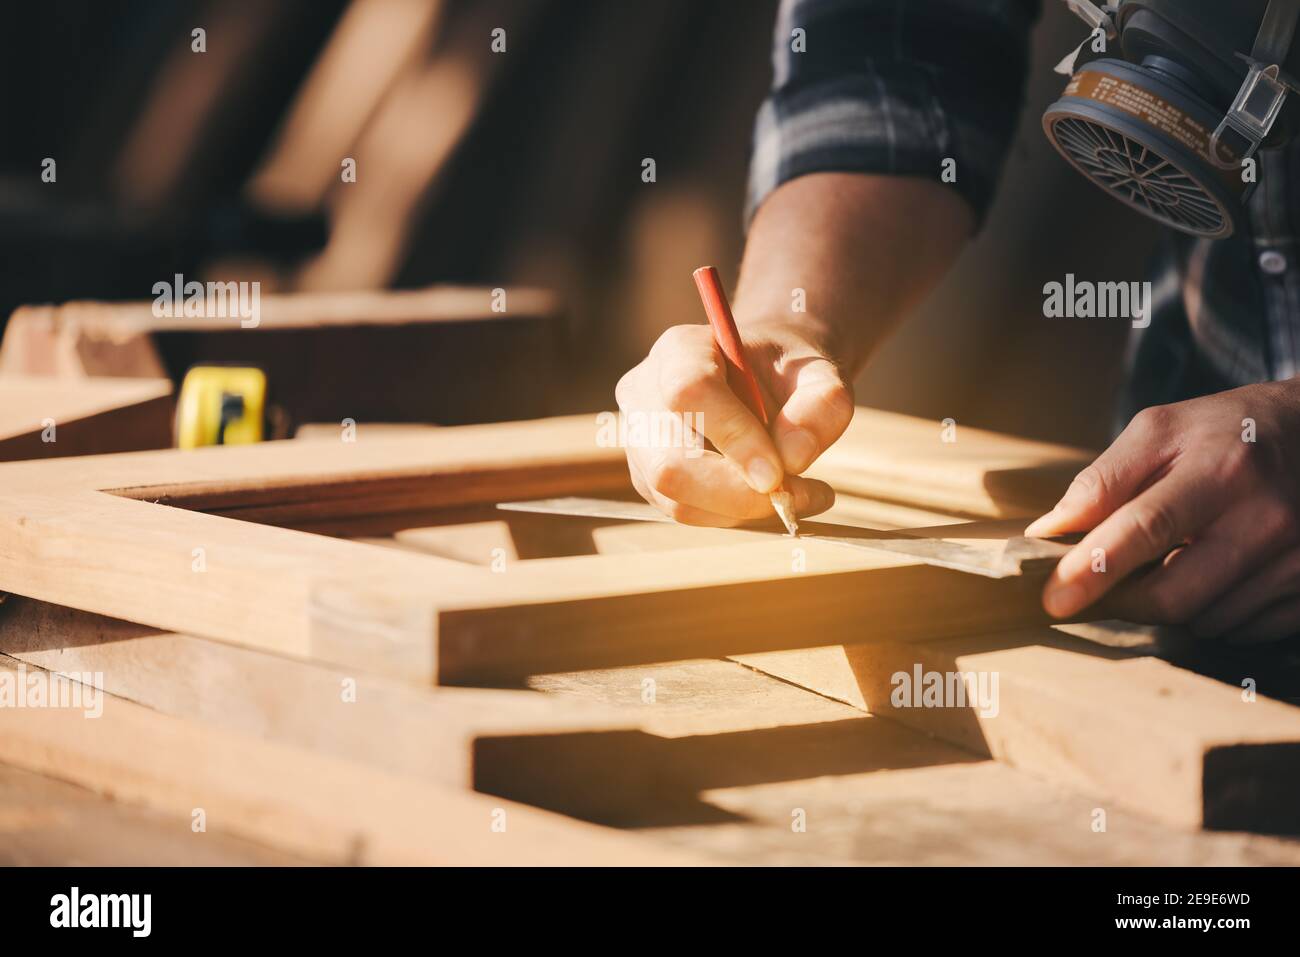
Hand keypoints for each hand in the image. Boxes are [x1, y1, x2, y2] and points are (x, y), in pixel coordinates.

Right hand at [614, 318, 854, 525]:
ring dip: (742, 510)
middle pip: (670, 463)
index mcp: (680, 350)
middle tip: (796, 497)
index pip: (689, 393)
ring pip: (676, 499)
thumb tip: (793, 460)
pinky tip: (767, 497)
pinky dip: (733, 515)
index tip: (779, 473)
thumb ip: (820, 406)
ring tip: (798, 495)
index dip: (733, 437)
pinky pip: (685, 511)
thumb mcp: (819, 374)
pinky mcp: (646, 477)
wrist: (763, 378)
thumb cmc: (787, 371)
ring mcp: (638, 439)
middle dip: (736, 494)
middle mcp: (644, 393)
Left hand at [1024, 380, 1299, 641]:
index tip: (1054, 599)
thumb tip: (1048, 532)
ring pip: (1205, 621)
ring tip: (1176, 557)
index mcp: (1223, 470)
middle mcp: (1268, 518)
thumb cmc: (1229, 431)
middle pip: (1174, 595)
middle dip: (1122, 600)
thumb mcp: (1161, 431)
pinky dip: (1213, 612)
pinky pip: (1243, 630)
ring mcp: (1298, 559)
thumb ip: (1102, 481)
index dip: (1093, 568)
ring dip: (1170, 603)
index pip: (1146, 527)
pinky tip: (1214, 571)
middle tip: (1101, 584)